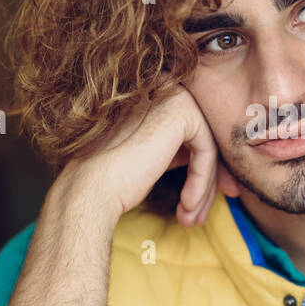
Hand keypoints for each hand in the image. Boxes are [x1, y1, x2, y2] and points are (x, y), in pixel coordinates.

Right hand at [59, 84, 240, 225]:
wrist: (89, 188)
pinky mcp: (182, 111)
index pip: (194, 133)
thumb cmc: (113, 179)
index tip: (202, 203)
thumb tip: (214, 161)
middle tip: (203, 215)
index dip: (203, 171)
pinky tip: (186, 204)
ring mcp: (174, 94)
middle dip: (210, 181)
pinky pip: (207, 152)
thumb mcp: (153, 157)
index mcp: (156, 93)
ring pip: (208, 148)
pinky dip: (201, 183)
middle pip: (204, 138)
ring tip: (192, 219)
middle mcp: (166, 86)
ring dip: (203, 189)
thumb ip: (177, 148)